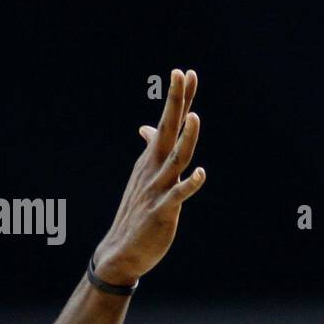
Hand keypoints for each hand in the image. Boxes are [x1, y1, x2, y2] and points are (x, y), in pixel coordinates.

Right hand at [92, 69, 205, 285]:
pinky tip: (201, 173)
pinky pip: (178, 195)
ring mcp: (158, 188)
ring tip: (194, 116)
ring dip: (186, 138)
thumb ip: (151, 151)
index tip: (185, 72)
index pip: (167, 123)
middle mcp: (154, 168)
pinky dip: (190, 184)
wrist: (122, 251)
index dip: (177, 99)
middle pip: (169, 130)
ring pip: (175, 159)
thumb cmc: (137, 212)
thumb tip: (147, 129)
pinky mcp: (162, 211)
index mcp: (152, 159)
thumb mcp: (145, 176)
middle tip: (182, 74)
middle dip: (176, 102)